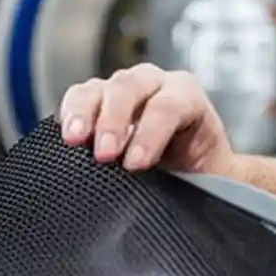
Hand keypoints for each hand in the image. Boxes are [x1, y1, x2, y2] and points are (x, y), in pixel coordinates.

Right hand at [58, 63, 236, 175]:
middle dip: (114, 121)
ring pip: (99, 88)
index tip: (135, 164)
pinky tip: (66, 136)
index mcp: (188, 96)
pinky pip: (78, 98)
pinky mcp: (97, 100)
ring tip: (75, 140)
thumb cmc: (200, 170)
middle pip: (129, 87)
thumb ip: (199, 178)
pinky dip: (69, 114)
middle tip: (105, 155)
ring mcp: (123, 89)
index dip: (150, 134)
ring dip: (84, 113)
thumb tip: (185, 191)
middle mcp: (155, 84)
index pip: (168, 106)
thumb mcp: (209, 173)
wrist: (191, 168)